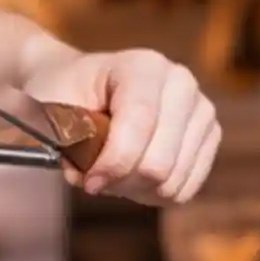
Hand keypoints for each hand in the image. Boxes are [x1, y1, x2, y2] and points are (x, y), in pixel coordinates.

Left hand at [22, 48, 219, 205]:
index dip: (113, 162)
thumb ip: (64, 141)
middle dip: (121, 181)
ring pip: (172, 181)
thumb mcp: (51, 108)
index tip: (88, 182)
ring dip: (135, 189)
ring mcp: (201, 110)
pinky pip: (184, 189)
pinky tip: (133, 177)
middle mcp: (181, 83)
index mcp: (144, 66)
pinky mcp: (208, 138)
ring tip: (112, 173)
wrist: (86, 84)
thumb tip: (83, 175)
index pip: (140, 122)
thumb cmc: (67, 93)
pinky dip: (154, 194)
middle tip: (95, 178)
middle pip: (160, 162)